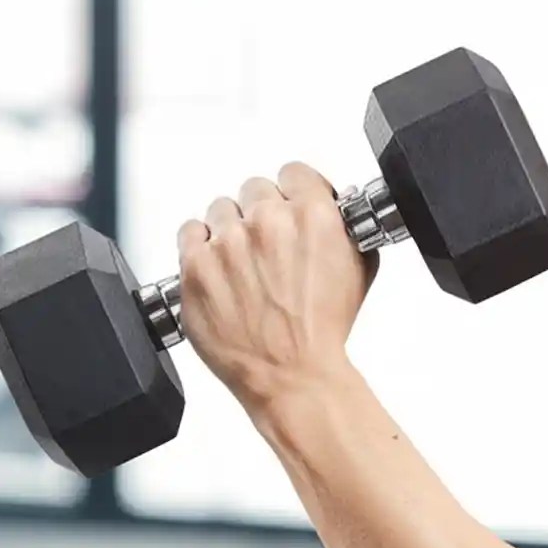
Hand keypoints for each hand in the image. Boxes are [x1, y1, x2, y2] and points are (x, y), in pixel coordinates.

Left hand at [177, 162, 376, 413]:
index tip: (289, 207)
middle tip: (265, 246)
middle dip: (260, 214)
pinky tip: (214, 267)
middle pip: (254, 190)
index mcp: (312, 215)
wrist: (291, 374)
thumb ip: (340, 225)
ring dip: (228, 230)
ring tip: (239, 264)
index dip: (292, 192)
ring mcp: (227, 243)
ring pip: (220, 210)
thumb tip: (329, 205)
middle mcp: (267, 222)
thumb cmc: (323, 330)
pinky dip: (198, 246)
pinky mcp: (195, 266)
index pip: (293, 173)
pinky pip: (189, 232)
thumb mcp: (359, 266)